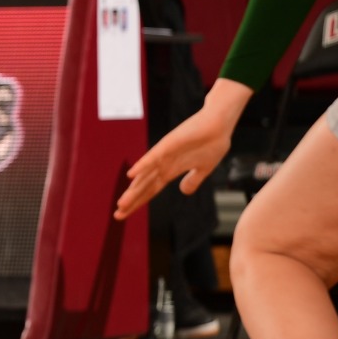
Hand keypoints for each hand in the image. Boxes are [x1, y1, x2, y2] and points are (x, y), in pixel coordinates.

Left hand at [115, 82, 250, 217]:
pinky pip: (154, 156)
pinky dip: (143, 165)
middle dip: (132, 200)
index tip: (124, 213)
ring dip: (134, 188)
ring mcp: (164, 154)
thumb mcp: (204, 169)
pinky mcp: (169, 143)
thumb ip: (192, 180)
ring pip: (146, 174)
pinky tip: (132, 174)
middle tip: (117, 215)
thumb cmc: (212, 143)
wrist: (220, 123)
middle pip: (144, 185)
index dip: (138, 202)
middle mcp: (163, 164)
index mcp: (171, 171)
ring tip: (121, 203)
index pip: (150, 190)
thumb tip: (184, 192)